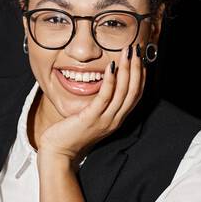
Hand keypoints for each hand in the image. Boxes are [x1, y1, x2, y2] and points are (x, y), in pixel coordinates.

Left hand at [38, 45, 145, 162]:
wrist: (59, 152)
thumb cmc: (72, 132)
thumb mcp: (91, 116)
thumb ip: (100, 103)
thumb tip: (104, 84)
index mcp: (117, 118)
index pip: (136, 95)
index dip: (140, 75)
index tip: (140, 58)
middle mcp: (115, 120)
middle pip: (134, 91)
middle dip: (136, 68)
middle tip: (136, 49)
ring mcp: (105, 120)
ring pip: (123, 92)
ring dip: (127, 69)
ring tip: (127, 52)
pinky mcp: (91, 118)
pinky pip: (105, 97)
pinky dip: (110, 80)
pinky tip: (111, 67)